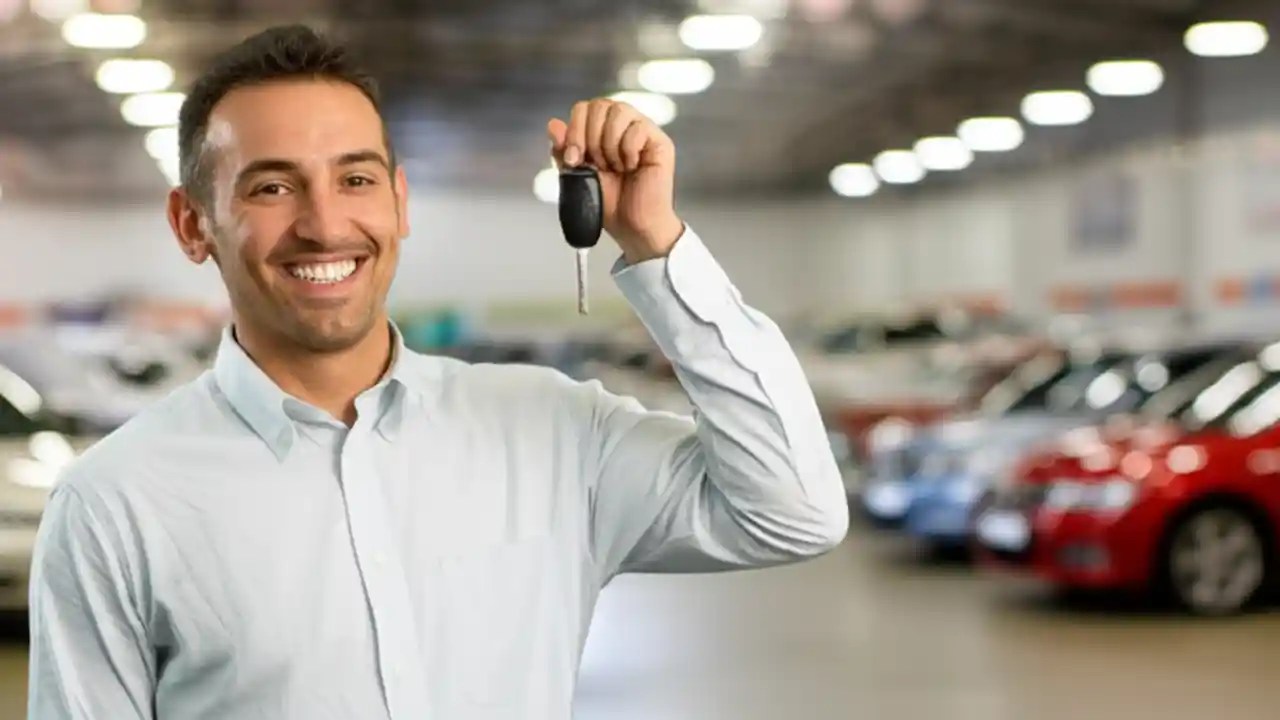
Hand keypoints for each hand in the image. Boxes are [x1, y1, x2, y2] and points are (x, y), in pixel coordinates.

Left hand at [547, 99, 683, 262]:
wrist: (631, 226)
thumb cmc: (610, 202)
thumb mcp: (576, 175)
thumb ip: (564, 151)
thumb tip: (553, 125)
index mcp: (601, 130)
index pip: (584, 108)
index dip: (575, 130)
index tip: (574, 159)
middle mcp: (622, 125)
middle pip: (600, 105)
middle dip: (590, 137)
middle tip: (596, 165)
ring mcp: (642, 130)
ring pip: (619, 111)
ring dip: (610, 144)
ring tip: (615, 167)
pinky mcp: (659, 141)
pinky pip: (638, 128)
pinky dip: (628, 150)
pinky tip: (632, 167)